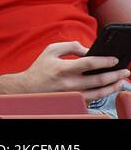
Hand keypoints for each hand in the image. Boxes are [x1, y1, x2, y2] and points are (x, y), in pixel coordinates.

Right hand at [12, 41, 128, 102]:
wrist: (29, 88)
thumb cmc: (40, 68)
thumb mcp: (51, 50)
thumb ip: (71, 46)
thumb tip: (89, 50)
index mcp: (62, 68)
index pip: (89, 63)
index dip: (105, 61)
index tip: (114, 59)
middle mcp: (68, 83)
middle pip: (99, 80)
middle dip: (115, 75)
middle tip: (125, 71)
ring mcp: (72, 95)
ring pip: (99, 93)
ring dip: (113, 87)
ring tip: (121, 81)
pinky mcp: (74, 102)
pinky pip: (93, 99)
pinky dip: (103, 94)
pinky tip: (109, 88)